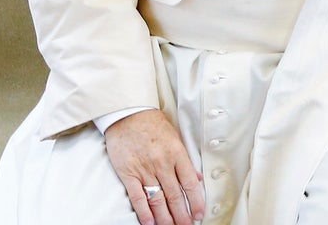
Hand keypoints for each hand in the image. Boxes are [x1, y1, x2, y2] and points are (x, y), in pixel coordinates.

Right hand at [105, 109, 205, 224]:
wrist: (128, 113)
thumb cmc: (153, 124)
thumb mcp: (176, 137)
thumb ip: (186, 160)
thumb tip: (198, 178)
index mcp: (177, 154)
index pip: (190, 183)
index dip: (196, 202)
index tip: (199, 214)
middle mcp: (163, 164)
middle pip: (175, 196)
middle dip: (182, 215)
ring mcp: (145, 170)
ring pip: (158, 200)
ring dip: (165, 218)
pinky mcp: (128, 174)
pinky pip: (137, 198)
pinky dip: (144, 213)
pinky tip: (150, 223)